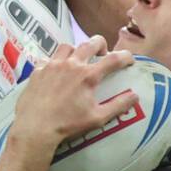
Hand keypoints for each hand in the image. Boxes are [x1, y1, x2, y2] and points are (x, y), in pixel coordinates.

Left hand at [11, 37, 138, 145]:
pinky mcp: (38, 70)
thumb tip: (135, 96)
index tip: (129, 60)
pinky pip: (48, 58)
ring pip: (67, 46)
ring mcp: (52, 65)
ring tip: (78, 60)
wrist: (35, 127)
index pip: (113, 59)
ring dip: (76, 50)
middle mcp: (71, 65)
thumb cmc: (68, 124)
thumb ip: (118, 105)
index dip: (125, 57)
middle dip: (101, 44)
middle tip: (103, 54)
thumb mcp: (97, 118)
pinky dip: (55, 61)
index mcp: (88, 76)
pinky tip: (56, 71)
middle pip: (90, 43)